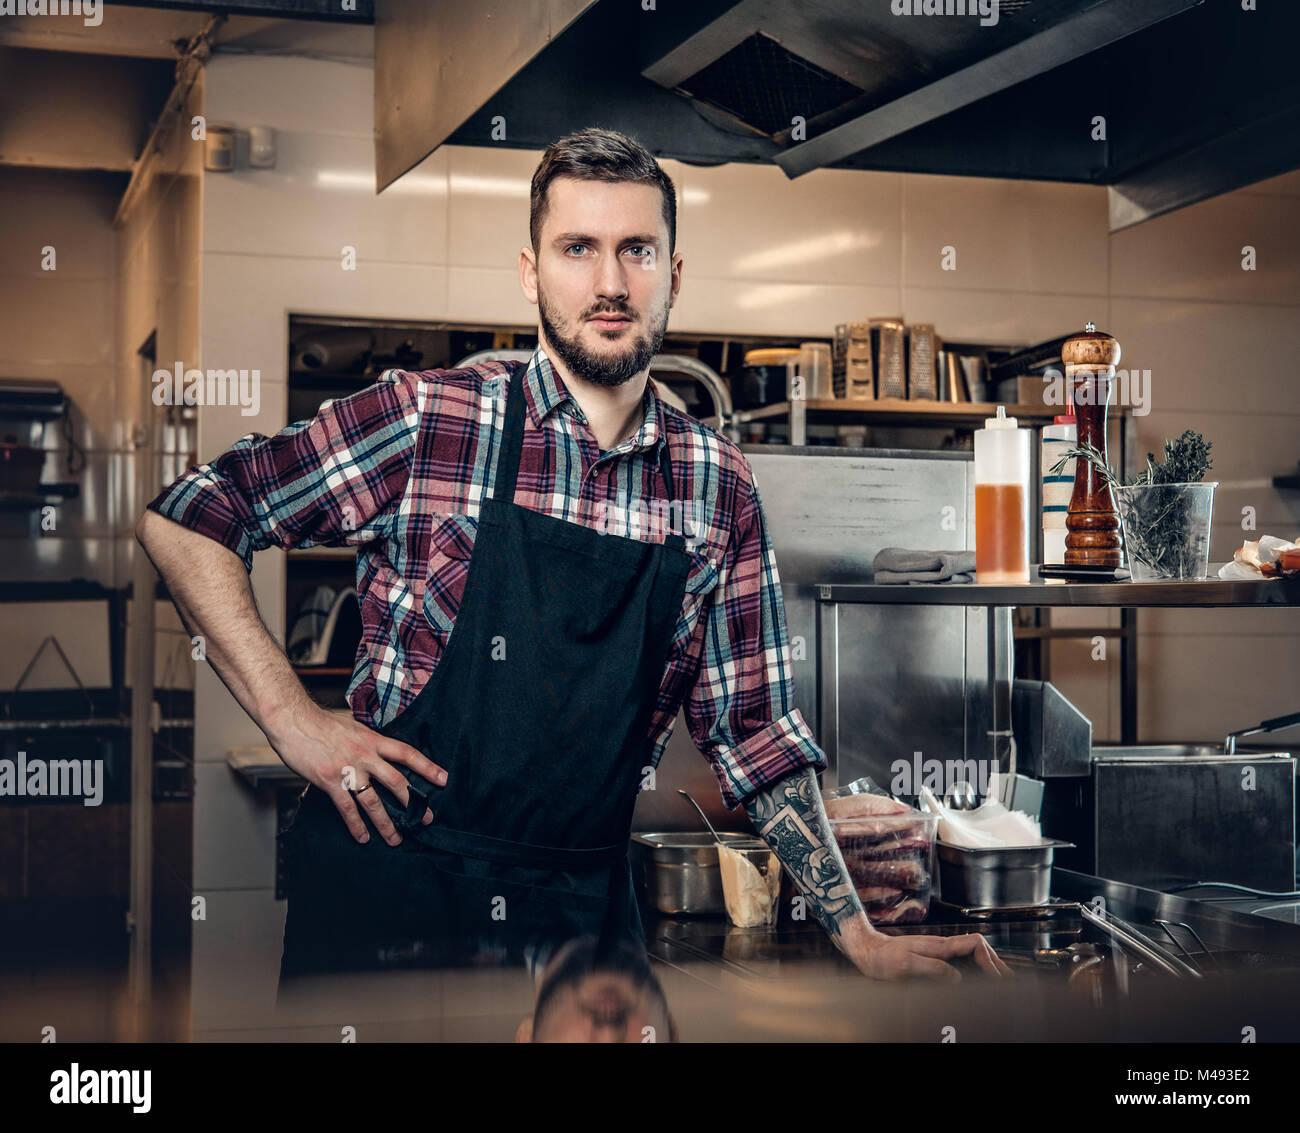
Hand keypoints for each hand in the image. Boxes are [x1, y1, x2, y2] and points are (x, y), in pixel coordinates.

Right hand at [266, 704, 447, 846]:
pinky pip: (347, 808)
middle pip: (396, 781)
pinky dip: (356, 825)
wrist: (294, 720)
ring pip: (373, 801)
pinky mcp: (330, 781)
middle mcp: (365, 755)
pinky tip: (362, 837)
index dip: (427, 767)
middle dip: (413, 803)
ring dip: (386, 823)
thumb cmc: (321, 722)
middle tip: (426, 818)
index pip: (407, 753)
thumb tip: (379, 750)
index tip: (444, 779)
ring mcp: (348, 769)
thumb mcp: (353, 726)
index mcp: (373, 740)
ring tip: (396, 839)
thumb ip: (367, 740)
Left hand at [848, 925, 1012, 982]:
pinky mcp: (933, 956)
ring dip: (987, 963)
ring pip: (971, 952)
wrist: (867, 950)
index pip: (976, 944)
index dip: (990, 960)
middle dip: (995, 961)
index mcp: (940, 946)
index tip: (996, 979)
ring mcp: (938, 950)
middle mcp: (942, 945)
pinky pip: (961, 958)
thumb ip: (933, 969)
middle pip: (979, 946)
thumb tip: (958, 978)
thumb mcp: (907, 966)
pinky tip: (977, 978)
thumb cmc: (884, 958)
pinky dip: (975, 966)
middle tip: (1008, 981)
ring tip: (1000, 980)